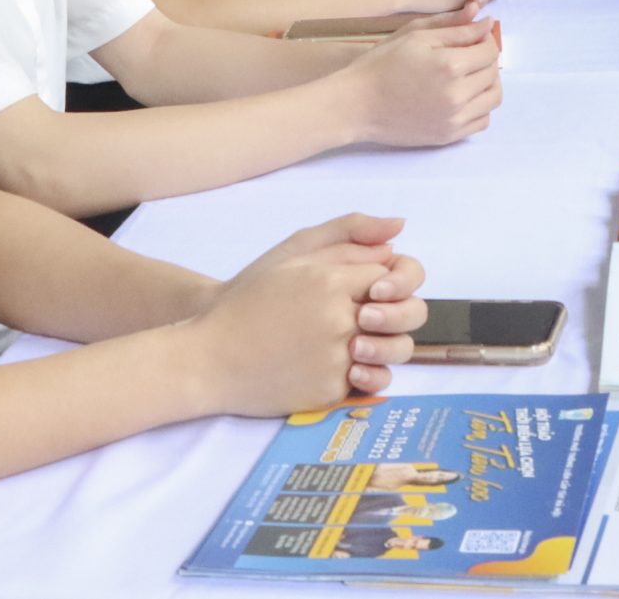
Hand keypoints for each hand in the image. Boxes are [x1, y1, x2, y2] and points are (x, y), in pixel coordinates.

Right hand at [193, 214, 426, 411]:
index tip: (370, 288)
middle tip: (369, 316)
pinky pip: (368, 380)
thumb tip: (399, 228)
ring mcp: (336, 359)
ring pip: (394, 351)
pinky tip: (332, 363)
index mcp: (330, 280)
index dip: (386, 281)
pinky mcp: (330, 391)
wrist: (210, 355)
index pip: (393, 272)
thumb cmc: (250, 298)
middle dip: (398, 313)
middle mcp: (339, 320)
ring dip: (383, 345)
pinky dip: (358, 373)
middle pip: (408, 313)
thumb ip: (348, 234)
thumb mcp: (294, 250)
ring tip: (354, 342)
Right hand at [348, 20, 502, 145]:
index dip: (485, 40)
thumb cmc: (381, 64)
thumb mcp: (415, 35)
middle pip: (493, 74)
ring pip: (493, 99)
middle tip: (468, 54)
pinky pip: (482, 121)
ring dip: (488, 83)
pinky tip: (462, 97)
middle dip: (486, 60)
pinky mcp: (448, 136)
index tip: (473, 39)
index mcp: (449, 65)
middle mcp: (457, 95)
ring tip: (469, 76)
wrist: (356, 104)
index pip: (490, 51)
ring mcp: (454, 119)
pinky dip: (480, 107)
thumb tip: (488, 23)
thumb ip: (455, 28)